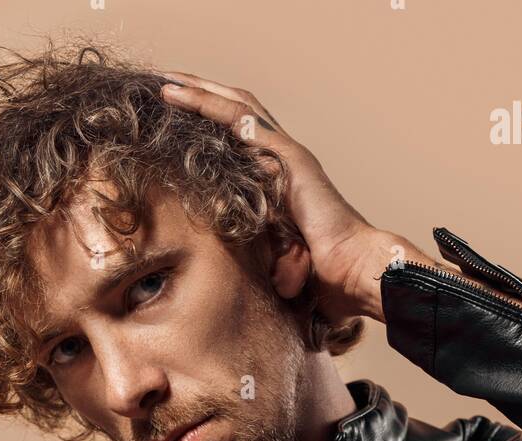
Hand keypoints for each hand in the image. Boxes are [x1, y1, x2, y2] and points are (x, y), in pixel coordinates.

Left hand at [158, 70, 398, 320]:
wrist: (355, 270)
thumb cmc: (325, 275)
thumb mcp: (280, 259)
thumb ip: (263, 253)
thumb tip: (252, 276)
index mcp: (282, 178)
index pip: (242, 139)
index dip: (212, 123)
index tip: (179, 115)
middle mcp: (285, 159)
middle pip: (237, 113)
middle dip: (201, 97)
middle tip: (166, 85)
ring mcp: (289, 154)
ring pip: (237, 108)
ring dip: (200, 93)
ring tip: (168, 83)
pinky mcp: (290, 157)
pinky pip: (243, 121)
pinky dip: (212, 106)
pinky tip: (187, 96)